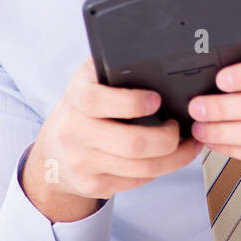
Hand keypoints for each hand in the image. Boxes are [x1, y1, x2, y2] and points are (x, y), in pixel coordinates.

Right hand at [22, 57, 203, 221]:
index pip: (96, 100)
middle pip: (131, 144)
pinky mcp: (93, 185)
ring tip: (187, 145)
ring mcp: (83, 162)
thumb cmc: (83, 110)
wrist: (53, 154)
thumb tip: (159, 56)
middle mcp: (74, 131)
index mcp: (76, 97)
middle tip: (178, 127)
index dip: (131, 102)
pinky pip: (137, 181)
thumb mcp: (90, 82)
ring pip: (141, 168)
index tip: (156, 100)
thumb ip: (114, 69)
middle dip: (167, 138)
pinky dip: (160, 170)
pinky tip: (169, 159)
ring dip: (174, 158)